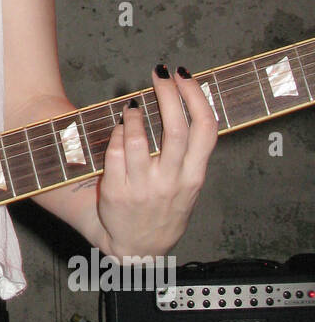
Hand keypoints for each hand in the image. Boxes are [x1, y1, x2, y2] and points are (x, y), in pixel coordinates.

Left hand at [96, 65, 217, 259]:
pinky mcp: (117, 192)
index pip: (205, 130)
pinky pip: (115, 152)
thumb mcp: (188, 187)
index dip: (197, 97)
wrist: (138, 249)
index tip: (185, 76)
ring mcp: (144, 187)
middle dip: (168, 93)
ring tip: (132, 105)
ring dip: (135, 114)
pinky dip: (117, 133)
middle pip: (176, 128)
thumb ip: (188, 155)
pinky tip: (119, 128)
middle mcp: (172, 181)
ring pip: (140, 138)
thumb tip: (183, 106)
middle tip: (160, 73)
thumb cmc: (164, 210)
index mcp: (194, 177)